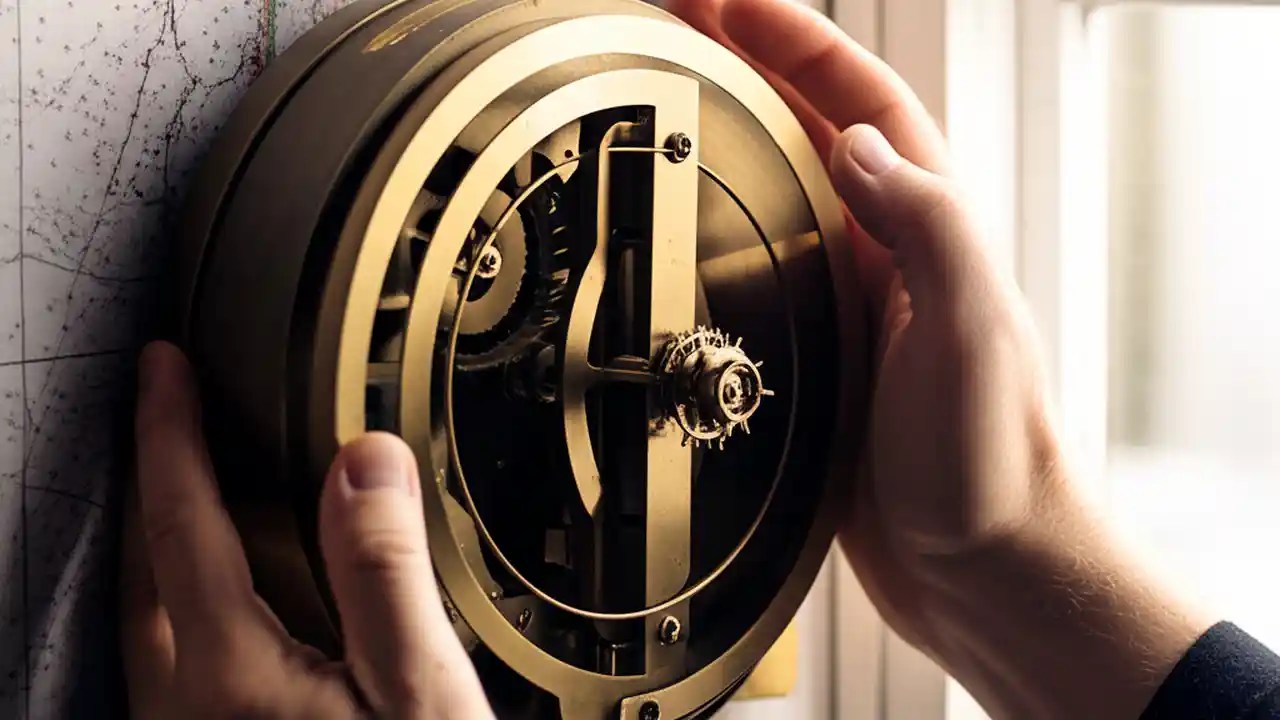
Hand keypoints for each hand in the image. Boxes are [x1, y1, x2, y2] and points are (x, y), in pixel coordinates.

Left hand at [121, 341, 493, 718]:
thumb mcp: (419, 690)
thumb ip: (385, 575)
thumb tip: (367, 461)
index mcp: (231, 671)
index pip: (182, 523)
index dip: (170, 434)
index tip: (163, 368)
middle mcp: (185, 706)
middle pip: (141, 565)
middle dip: (150, 479)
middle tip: (168, 418)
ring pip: (144, 617)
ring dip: (159, 542)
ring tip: (191, 494)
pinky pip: (166, 659)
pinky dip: (177, 599)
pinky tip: (222, 603)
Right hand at [667, 2, 1212, 717]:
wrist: (977, 571)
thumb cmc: (991, 466)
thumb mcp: (973, 331)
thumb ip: (928, 227)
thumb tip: (858, 147)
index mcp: (928, 232)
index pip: (860, 106)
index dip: (794, 42)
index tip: (721, 3)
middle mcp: (885, 257)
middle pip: (806, 133)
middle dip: (739, 69)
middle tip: (664, 31)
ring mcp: (846, 307)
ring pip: (771, 199)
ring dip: (716, 143)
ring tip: (648, 108)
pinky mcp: (812, 361)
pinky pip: (750, 274)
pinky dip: (705, 241)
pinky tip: (660, 244)